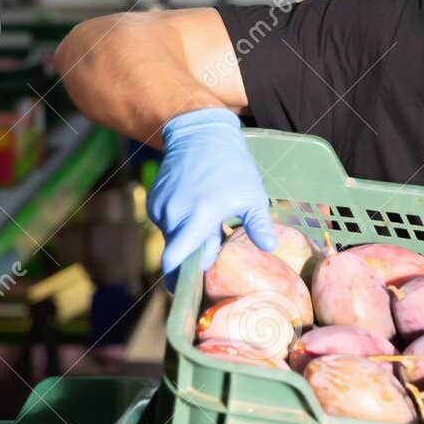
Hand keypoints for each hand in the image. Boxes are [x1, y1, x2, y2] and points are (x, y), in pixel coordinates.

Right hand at [149, 109, 275, 287]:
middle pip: (178, 253)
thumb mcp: (252, 194)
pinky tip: (196, 207)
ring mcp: (161, 207)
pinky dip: (179, 223)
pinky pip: (166, 222)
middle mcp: (174, 214)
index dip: (180, 280)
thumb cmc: (231, 165)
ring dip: (187, 237)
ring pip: (172, 237)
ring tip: (208, 218)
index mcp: (199, 216)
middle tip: (213, 246)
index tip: (189, 290)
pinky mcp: (154, 200)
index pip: (176, 260)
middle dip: (193, 256)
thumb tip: (269, 248)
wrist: (199, 133)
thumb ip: (258, 225)